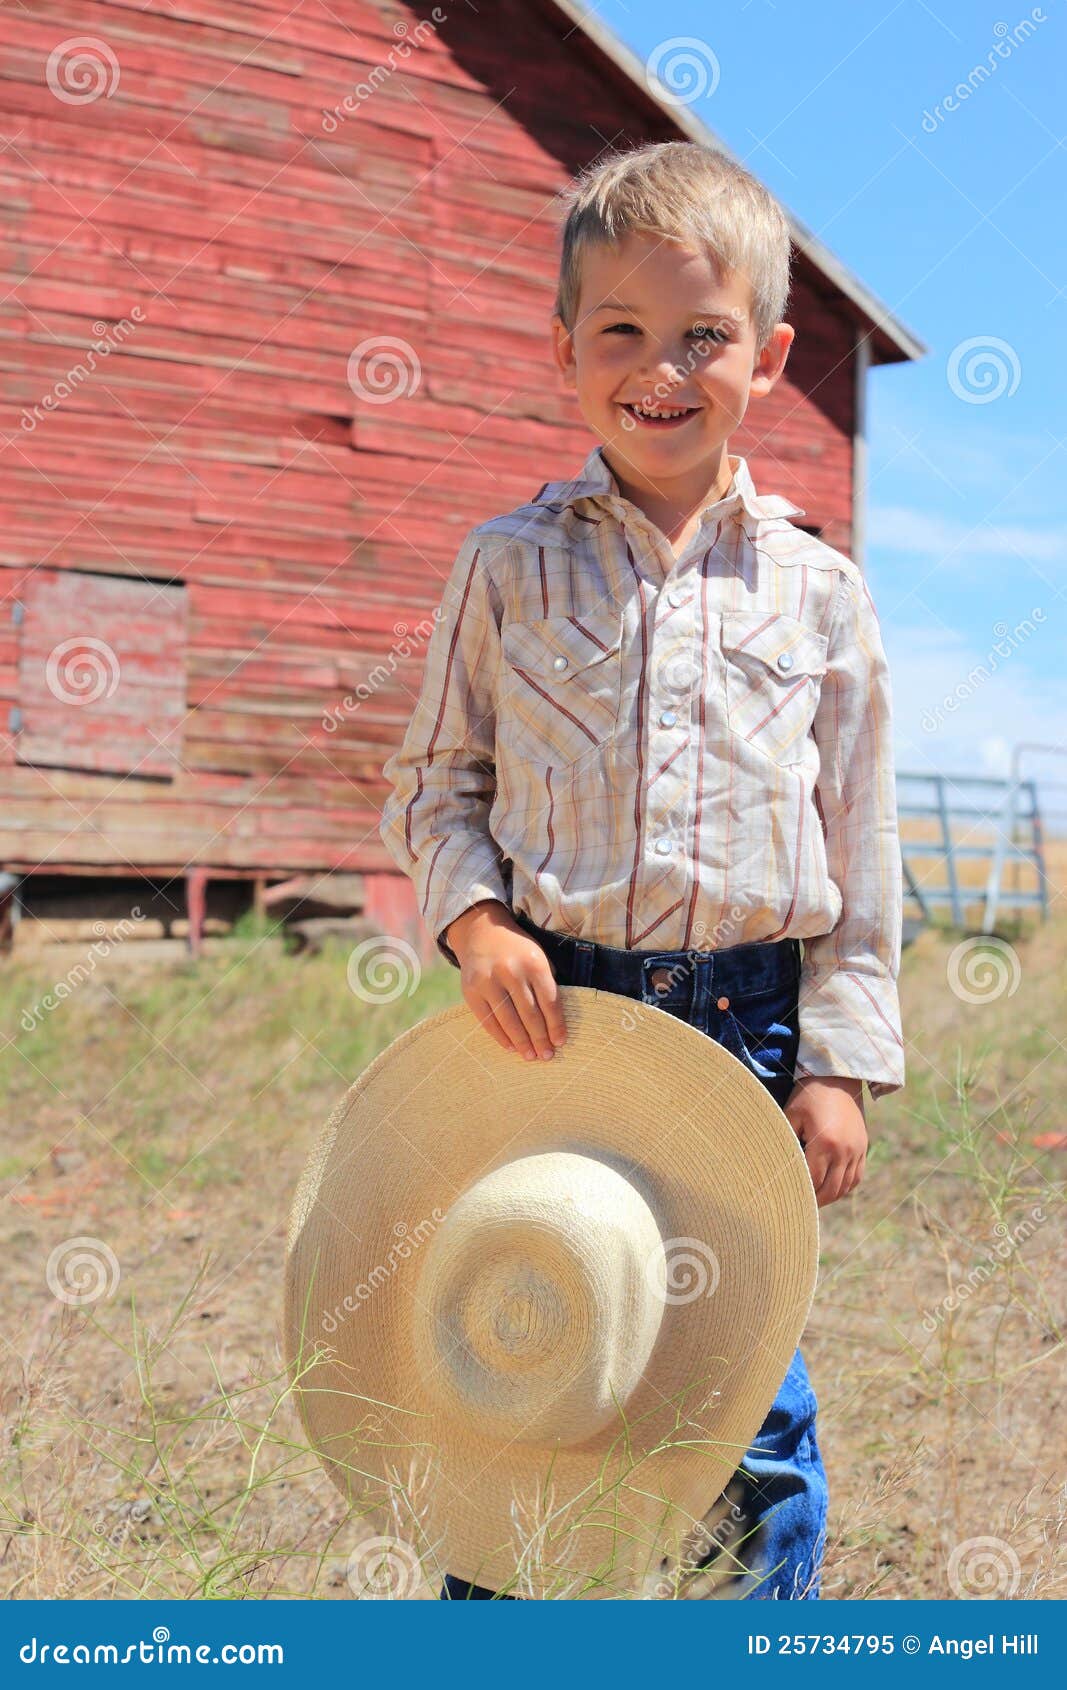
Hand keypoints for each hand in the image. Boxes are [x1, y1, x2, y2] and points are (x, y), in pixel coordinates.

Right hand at [444, 901, 566, 1061]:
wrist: (481, 931)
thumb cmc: (517, 950)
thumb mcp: (538, 957)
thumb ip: (546, 984)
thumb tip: (554, 1025)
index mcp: (533, 963)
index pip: (549, 1001)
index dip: (556, 1025)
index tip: (560, 1042)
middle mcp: (510, 972)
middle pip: (530, 1014)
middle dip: (540, 1039)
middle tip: (546, 1056)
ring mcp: (488, 982)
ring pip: (509, 1021)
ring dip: (522, 1042)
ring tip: (530, 1056)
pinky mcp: (471, 991)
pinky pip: (488, 1021)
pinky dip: (501, 1036)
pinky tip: (511, 1046)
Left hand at [783, 1074, 867, 1206]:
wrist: (839, 1077)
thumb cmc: (809, 1095)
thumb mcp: (791, 1115)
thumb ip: (787, 1142)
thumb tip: (778, 1166)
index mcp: (824, 1143)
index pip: (813, 1180)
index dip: (801, 1192)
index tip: (789, 1199)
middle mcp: (844, 1150)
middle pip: (831, 1189)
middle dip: (816, 1201)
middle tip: (801, 1207)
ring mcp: (857, 1149)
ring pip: (845, 1186)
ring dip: (831, 1196)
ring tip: (816, 1201)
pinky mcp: (863, 1146)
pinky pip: (856, 1176)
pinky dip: (845, 1186)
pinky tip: (832, 1188)